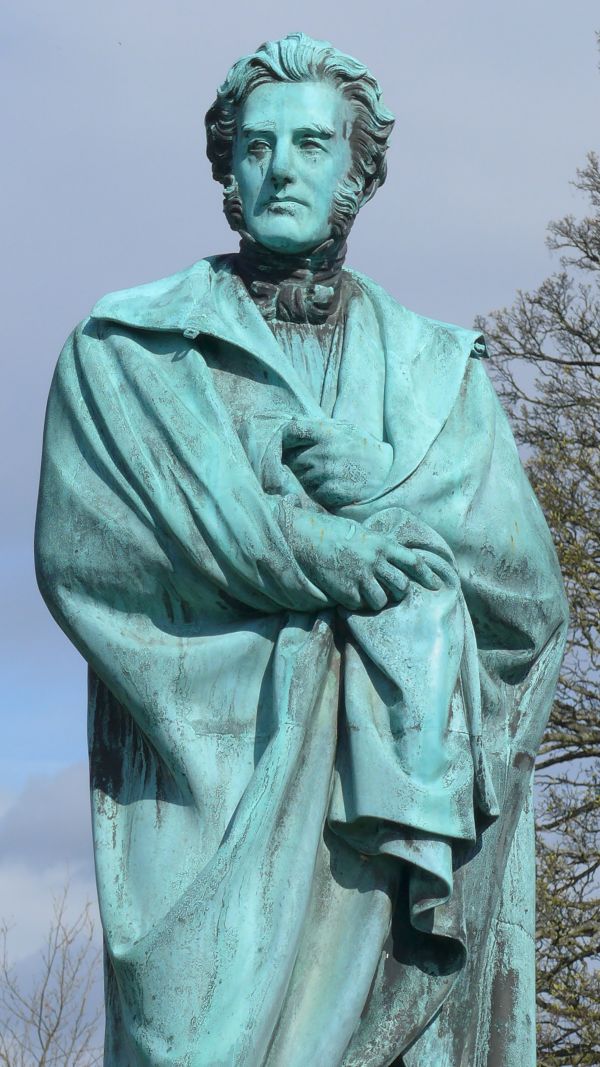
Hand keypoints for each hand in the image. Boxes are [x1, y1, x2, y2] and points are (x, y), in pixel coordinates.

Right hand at [279, 505, 440, 610]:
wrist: (305, 538)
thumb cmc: (332, 533)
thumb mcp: (361, 533)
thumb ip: (378, 547)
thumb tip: (393, 560)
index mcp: (381, 544)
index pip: (412, 562)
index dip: (426, 575)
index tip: (437, 585)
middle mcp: (374, 561)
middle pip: (401, 585)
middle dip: (400, 593)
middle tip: (392, 593)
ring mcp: (360, 576)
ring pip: (381, 600)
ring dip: (377, 600)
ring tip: (366, 593)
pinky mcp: (345, 590)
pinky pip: (359, 605)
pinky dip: (356, 603)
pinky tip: (347, 593)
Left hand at [281, 418, 392, 508]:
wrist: (389, 475)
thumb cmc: (365, 450)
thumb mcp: (347, 429)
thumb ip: (319, 425)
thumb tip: (290, 421)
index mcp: (328, 433)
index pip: (292, 431)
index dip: (284, 437)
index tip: (285, 443)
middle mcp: (325, 452)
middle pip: (292, 457)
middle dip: (296, 460)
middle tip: (311, 462)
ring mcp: (327, 474)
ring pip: (300, 476)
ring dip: (307, 477)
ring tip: (326, 474)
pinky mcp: (331, 493)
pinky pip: (312, 492)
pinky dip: (318, 490)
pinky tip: (333, 486)